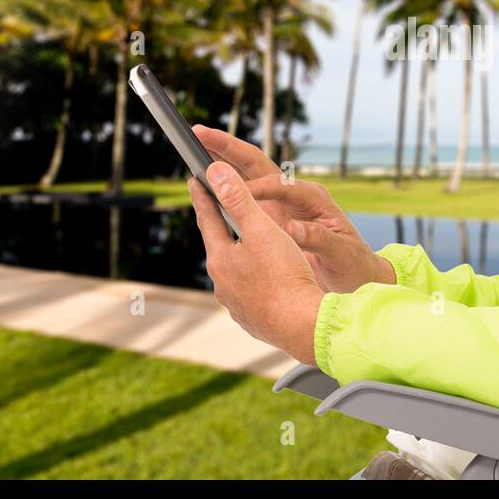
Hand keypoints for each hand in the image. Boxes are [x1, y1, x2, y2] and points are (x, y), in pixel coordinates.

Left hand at [188, 162, 323, 365]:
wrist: (303, 326)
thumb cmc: (284, 275)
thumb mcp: (261, 229)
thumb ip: (238, 198)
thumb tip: (215, 171)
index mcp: (220, 258)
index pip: (208, 219)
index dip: (203, 196)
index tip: (195, 180)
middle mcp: (222, 284)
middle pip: (220, 247)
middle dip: (221, 228)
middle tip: (219, 210)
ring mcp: (236, 304)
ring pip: (235, 273)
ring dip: (240, 258)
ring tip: (247, 247)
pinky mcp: (253, 319)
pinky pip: (251, 294)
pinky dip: (255, 282)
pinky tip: (266, 282)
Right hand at [191, 125, 395, 292]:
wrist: (355, 275)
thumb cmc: (351, 263)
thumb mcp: (339, 252)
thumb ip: (317, 238)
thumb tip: (292, 228)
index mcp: (313, 198)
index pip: (279, 185)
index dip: (255, 187)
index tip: (233, 191)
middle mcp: (295, 193)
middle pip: (257, 163)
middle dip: (228, 147)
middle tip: (199, 132)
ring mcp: (281, 202)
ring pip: (247, 173)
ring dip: (222, 157)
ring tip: (196, 142)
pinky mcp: (272, 214)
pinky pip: (244, 193)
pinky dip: (224, 181)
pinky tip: (204, 177)